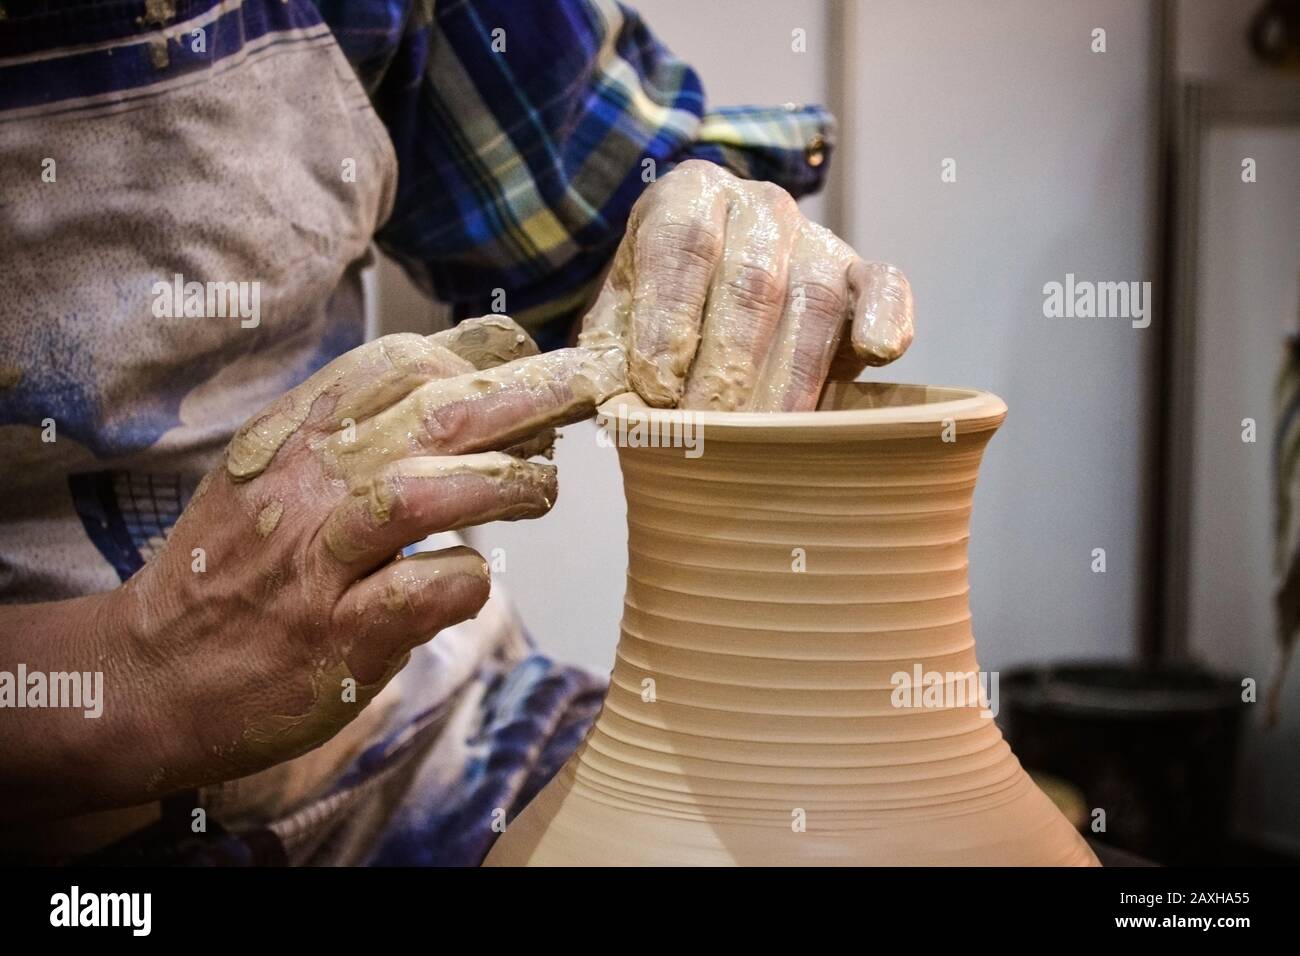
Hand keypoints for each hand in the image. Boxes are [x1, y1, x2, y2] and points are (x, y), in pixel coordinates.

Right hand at [108, 318, 624, 794]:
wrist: (150, 675)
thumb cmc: (235, 570)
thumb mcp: (276, 473)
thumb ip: (355, 429)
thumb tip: (464, 380)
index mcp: (294, 438)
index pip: (396, 362)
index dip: (478, 352)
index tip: (531, 357)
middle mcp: (306, 489)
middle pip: (429, 415)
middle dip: (524, 392)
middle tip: (587, 387)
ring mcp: (317, 565)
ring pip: (419, 495)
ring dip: (501, 481)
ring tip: (543, 488)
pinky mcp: (334, 639)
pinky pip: (416, 596)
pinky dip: (461, 580)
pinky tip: (475, 577)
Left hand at [580, 159, 913, 410]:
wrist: (712, 287)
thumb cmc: (656, 317)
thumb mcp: (613, 324)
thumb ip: (595, 358)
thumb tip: (574, 408)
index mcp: (687, 198)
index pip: (681, 246)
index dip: (667, 318)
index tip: (653, 388)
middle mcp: (758, 206)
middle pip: (750, 282)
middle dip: (726, 367)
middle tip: (706, 433)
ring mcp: (817, 239)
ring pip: (815, 298)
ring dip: (789, 377)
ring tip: (763, 440)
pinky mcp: (864, 274)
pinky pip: (885, 286)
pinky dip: (886, 318)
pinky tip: (876, 356)